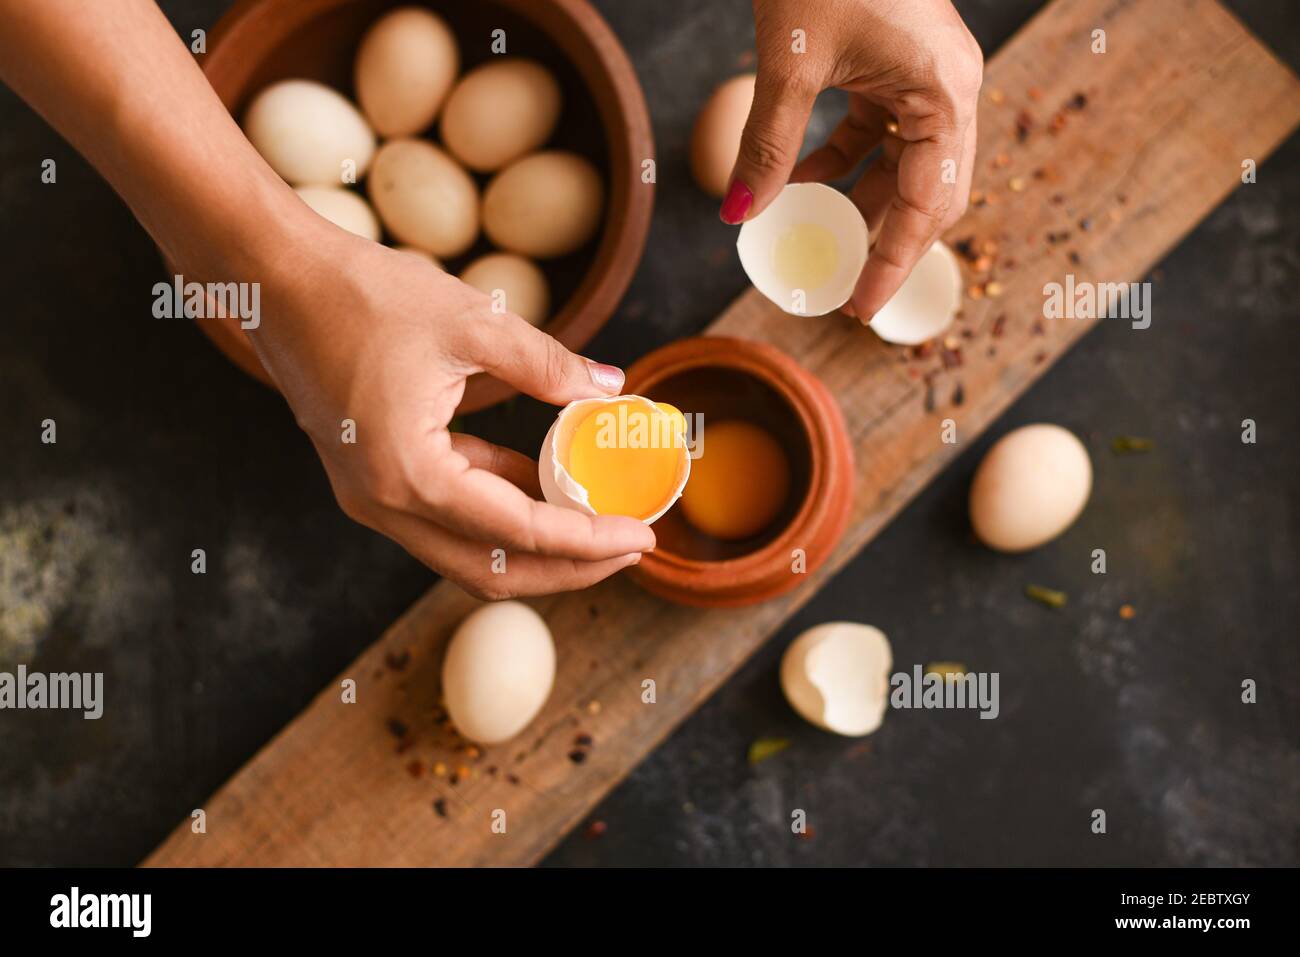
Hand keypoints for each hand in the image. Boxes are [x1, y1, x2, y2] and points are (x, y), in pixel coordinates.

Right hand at [244, 212, 655, 598]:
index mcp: (407, 475)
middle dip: (569, 567)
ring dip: (535, 547)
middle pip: (493, 569)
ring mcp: (371, 498)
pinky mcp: (371, 479)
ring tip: (596, 521)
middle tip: (628, 546)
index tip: (642, 537)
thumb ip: (547, 364)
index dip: (589, 540)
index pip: (519, 533)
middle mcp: (383, 504)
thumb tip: (611, 388)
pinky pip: (447, 517)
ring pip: (468, 554)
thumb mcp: (472, 323)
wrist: (275, 277)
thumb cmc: (363, 294)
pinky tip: (544, 481)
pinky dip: (499, 511)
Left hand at [723, 0, 982, 321]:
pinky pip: (881, 132)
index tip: (858, 305)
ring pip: (904, 165)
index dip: (894, 261)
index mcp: (944, 91)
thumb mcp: (789, 65)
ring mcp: (927, 76)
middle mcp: (949, 87)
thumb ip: (767, 145)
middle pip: (929, 190)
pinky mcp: (899, 66)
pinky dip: (844, 160)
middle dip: (885, 240)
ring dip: (861, 203)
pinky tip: (803, 182)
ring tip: (821, 243)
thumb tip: (740, 213)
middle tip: (845, 288)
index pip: (929, 202)